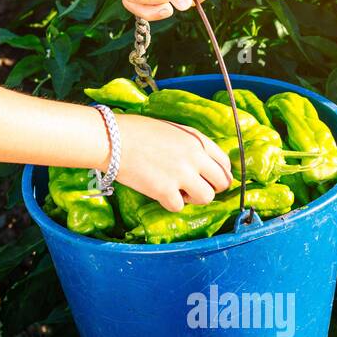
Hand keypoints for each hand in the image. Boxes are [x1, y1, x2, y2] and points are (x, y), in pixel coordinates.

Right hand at [109, 112, 232, 210]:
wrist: (112, 139)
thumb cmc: (137, 131)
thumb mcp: (172, 130)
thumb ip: (191, 145)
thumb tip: (202, 164)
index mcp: (197, 139)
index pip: (225, 162)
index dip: (220, 174)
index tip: (211, 179)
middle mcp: (194, 157)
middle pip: (222, 183)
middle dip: (211, 188)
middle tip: (195, 189)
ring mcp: (181, 174)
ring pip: (206, 197)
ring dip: (194, 198)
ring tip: (178, 191)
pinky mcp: (165, 191)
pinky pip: (179, 207)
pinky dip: (170, 203)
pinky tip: (160, 193)